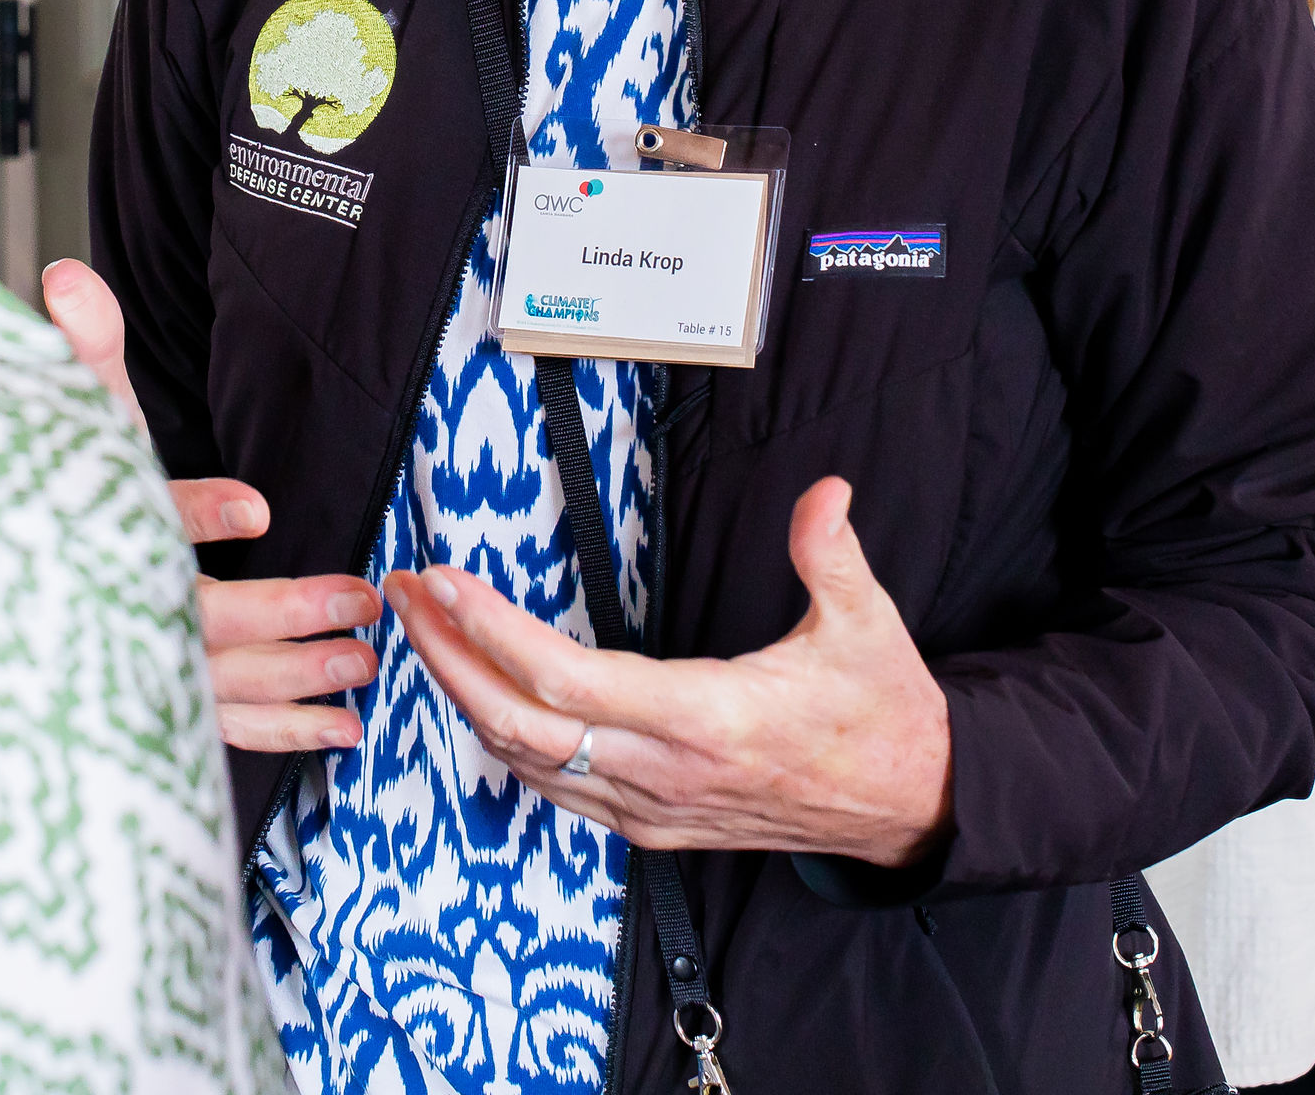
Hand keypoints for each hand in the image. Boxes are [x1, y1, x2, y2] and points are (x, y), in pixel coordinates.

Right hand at [40, 260, 378, 751]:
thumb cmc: (55, 491)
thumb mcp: (75, 419)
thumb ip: (85, 350)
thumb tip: (69, 279)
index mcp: (99, 539)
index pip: (145, 524)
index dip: (198, 513)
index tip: (254, 507)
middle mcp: (113, 612)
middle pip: (201, 624)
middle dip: (284, 615)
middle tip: (360, 600)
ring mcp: (131, 673)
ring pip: (220, 688)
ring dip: (297, 680)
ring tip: (363, 663)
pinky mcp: (152, 713)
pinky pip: (221, 731)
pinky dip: (283, 735)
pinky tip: (342, 733)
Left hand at [382, 476, 952, 868]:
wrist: (910, 806)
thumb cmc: (880, 713)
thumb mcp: (867, 624)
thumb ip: (832, 554)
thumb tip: (827, 490)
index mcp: (707, 718)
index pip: (567, 678)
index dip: (492, 631)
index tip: (445, 581)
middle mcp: (665, 772)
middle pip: (517, 722)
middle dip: (447, 656)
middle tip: (404, 594)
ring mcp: (652, 808)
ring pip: (524, 761)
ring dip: (463, 694)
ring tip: (426, 631)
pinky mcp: (651, 824)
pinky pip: (553, 788)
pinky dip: (504, 739)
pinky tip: (481, 695)